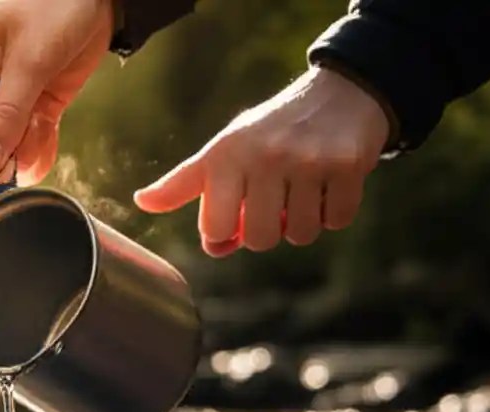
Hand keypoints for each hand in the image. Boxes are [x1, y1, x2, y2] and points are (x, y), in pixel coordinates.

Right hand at [0, 0, 115, 185]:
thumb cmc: (56, 6)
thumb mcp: (29, 61)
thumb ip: (6, 117)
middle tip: (11, 168)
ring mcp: (1, 98)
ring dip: (14, 157)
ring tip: (38, 139)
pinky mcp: (31, 106)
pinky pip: (23, 143)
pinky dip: (34, 152)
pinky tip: (48, 141)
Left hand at [134, 67, 391, 256]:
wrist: (338, 95)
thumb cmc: (269, 135)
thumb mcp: (221, 152)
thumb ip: (181, 184)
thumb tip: (142, 202)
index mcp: (226, 155)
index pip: (214, 229)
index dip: (224, 234)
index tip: (233, 215)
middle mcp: (264, 155)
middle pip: (259, 240)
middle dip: (267, 231)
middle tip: (273, 203)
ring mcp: (308, 160)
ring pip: (300, 235)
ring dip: (302, 223)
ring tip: (301, 192)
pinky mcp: (347, 164)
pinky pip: (336, 221)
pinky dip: (333, 213)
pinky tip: (327, 186)